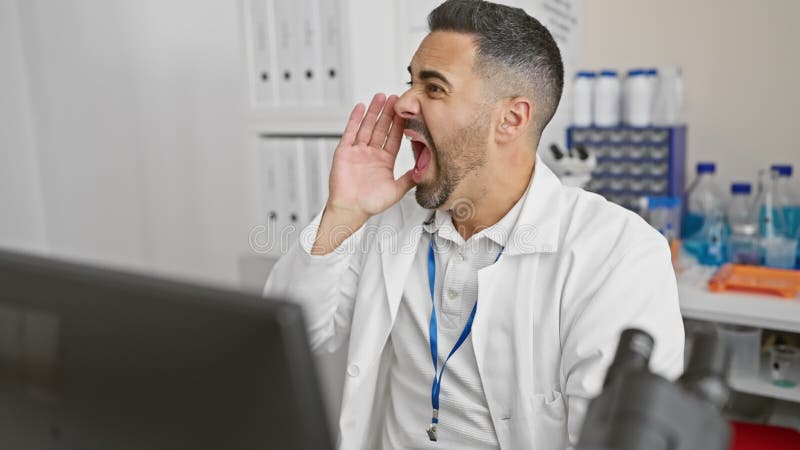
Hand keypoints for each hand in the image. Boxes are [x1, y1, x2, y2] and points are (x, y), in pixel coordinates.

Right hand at [326, 93, 413, 220]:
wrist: (350, 210)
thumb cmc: (370, 204)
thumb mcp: (396, 191)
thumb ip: (410, 179)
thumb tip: (425, 170)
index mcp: (384, 161)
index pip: (394, 138)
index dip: (400, 124)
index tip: (406, 111)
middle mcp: (371, 154)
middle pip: (381, 128)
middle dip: (388, 113)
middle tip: (395, 98)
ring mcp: (358, 151)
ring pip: (367, 127)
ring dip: (374, 112)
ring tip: (380, 97)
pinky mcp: (344, 152)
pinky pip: (350, 132)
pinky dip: (355, 119)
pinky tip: (360, 107)